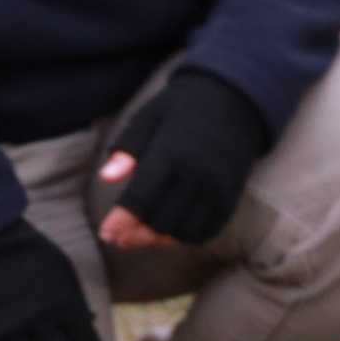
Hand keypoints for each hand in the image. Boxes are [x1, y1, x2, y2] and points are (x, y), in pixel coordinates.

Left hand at [97, 69, 268, 249]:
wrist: (234, 100)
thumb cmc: (182, 108)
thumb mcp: (149, 119)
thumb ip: (127, 149)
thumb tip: (105, 177)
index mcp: (172, 152)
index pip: (142, 197)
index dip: (121, 220)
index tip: (105, 233)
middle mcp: (197, 174)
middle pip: (161, 220)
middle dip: (135, 234)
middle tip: (117, 238)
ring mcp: (217, 188)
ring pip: (183, 231)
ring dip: (159, 239)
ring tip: (139, 236)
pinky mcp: (231, 196)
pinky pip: (207, 230)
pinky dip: (185, 237)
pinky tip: (167, 232)